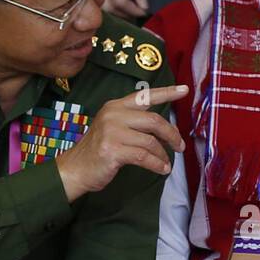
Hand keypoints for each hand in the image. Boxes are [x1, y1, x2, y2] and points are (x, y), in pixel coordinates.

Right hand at [55, 83, 186, 200]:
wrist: (75, 169)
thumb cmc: (98, 150)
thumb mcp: (114, 129)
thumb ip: (136, 124)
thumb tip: (168, 129)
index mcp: (115, 106)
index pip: (145, 96)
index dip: (167, 92)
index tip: (184, 90)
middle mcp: (113, 115)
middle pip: (154, 121)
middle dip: (172, 135)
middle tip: (180, 146)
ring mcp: (112, 132)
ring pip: (151, 141)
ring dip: (164, 154)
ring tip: (167, 163)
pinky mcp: (112, 150)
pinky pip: (144, 157)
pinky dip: (157, 164)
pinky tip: (162, 169)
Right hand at [99, 0, 149, 18]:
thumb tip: (143, 6)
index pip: (120, 1)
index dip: (133, 10)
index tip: (145, 12)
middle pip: (108, 6)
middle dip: (124, 14)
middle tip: (139, 13)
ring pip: (101, 3)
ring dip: (116, 10)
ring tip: (131, 9)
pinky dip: (109, 2)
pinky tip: (120, 1)